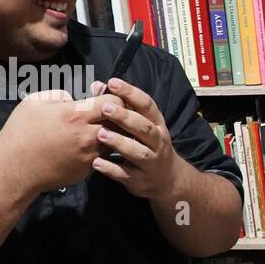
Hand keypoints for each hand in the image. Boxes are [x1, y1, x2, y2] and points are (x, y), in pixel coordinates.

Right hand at [0, 89, 110, 194]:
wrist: (15, 168)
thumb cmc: (21, 132)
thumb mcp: (35, 102)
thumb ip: (59, 95)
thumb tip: (74, 97)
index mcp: (75, 115)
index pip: (114, 102)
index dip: (114, 97)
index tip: (107, 98)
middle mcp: (87, 135)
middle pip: (120, 122)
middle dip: (118, 116)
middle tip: (109, 114)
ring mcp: (90, 154)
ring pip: (115, 141)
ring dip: (112, 134)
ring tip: (100, 129)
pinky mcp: (88, 169)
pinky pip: (104, 156)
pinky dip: (102, 149)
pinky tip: (89, 145)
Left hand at [89, 78, 176, 199]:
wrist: (168, 179)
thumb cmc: (148, 146)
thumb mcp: (141, 124)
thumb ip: (121, 106)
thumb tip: (97, 85)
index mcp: (157, 125)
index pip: (147, 105)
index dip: (131, 93)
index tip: (113, 82)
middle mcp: (157, 142)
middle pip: (143, 128)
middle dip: (125, 117)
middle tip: (105, 108)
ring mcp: (151, 163)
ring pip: (138, 152)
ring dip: (120, 143)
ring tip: (101, 134)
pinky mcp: (141, 180)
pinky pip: (126, 174)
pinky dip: (111, 169)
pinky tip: (96, 162)